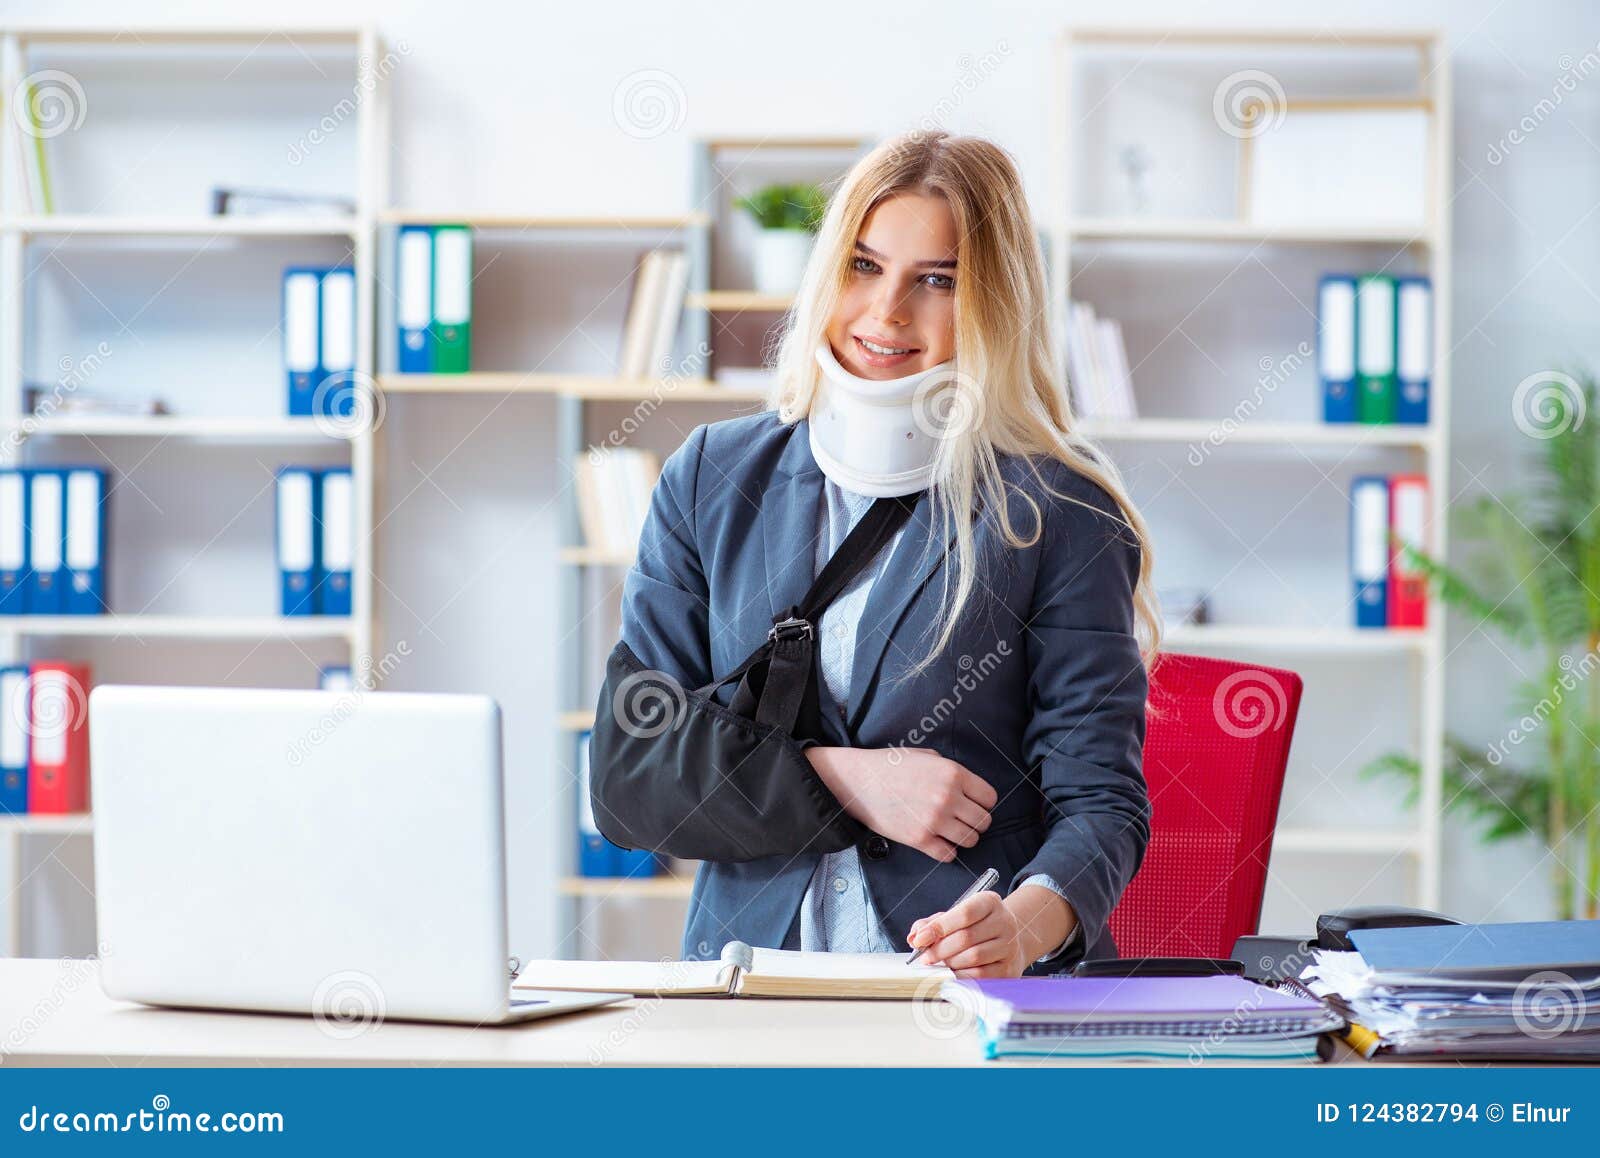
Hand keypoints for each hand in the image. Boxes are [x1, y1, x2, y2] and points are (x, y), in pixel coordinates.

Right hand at [804, 745, 995, 862]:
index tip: (974, 804)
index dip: (983, 802)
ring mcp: (934, 820)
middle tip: (963, 819)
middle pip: (984, 821)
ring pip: (971, 840)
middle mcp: (948, 797)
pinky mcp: (920, 839)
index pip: (990, 798)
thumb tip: (968, 787)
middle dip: (976, 821)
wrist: (860, 781)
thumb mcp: (927, 756)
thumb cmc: (891, 765)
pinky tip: (939, 842)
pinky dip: (947, 852)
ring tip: (951, 831)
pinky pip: (949, 855)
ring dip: (964, 837)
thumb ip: (951, 770)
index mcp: (953, 774)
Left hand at [907, 886, 1075, 978]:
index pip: (964, 913)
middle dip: (939, 949)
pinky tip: (953, 972)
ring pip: (973, 957)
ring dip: (950, 963)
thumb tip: (915, 936)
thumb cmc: (976, 927)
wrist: (1009, 942)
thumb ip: (933, 923)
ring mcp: (1009, 946)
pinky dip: (961, 975)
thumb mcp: (956, 916)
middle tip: (925, 957)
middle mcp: (1004, 922)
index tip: (920, 939)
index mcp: (990, 902)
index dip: (939, 927)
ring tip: (940, 963)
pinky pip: (981, 975)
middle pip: (966, 937)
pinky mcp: (1009, 968)